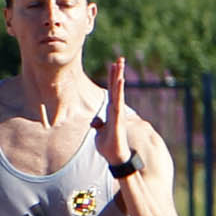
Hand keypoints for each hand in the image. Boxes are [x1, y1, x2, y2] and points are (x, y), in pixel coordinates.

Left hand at [97, 57, 140, 171]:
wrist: (115, 156)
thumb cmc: (109, 145)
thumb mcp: (100, 133)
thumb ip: (99, 125)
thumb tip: (95, 122)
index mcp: (111, 111)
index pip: (112, 91)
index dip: (113, 78)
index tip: (113, 65)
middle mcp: (116, 109)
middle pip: (116, 88)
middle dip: (118, 73)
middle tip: (120, 58)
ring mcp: (117, 113)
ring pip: (118, 92)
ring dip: (118, 78)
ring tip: (120, 64)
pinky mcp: (117, 118)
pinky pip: (118, 101)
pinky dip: (119, 91)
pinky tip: (120, 81)